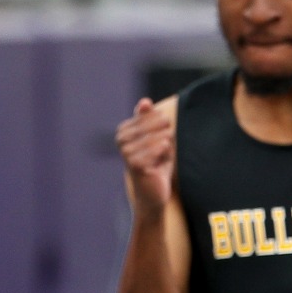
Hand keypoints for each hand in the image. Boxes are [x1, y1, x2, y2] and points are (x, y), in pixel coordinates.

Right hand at [116, 98, 173, 213]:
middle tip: (170, 132)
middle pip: (144, 125)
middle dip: (160, 126)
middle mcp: (121, 141)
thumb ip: (150, 119)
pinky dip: (159, 150)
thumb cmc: (156, 162)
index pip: (142, 116)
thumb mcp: (156, 138)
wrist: (154, 191)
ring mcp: (126, 153)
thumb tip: (145, 101)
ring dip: (162, 138)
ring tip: (168, 144)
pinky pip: (149, 152)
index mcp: (124, 131)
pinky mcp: (134, 166)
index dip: (156, 117)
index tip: (167, 123)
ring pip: (148, 138)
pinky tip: (165, 149)